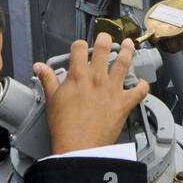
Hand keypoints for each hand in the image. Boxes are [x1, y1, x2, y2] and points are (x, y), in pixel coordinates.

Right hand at [33, 33, 149, 154]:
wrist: (79, 146)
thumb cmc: (65, 127)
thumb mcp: (52, 100)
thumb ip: (48, 80)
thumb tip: (39, 67)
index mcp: (78, 76)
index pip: (79, 49)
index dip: (79, 45)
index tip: (80, 46)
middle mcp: (97, 78)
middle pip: (103, 49)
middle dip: (105, 39)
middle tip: (106, 37)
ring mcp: (112, 89)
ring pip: (124, 62)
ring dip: (128, 51)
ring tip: (129, 44)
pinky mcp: (124, 103)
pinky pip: (139, 91)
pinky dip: (142, 86)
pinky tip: (142, 83)